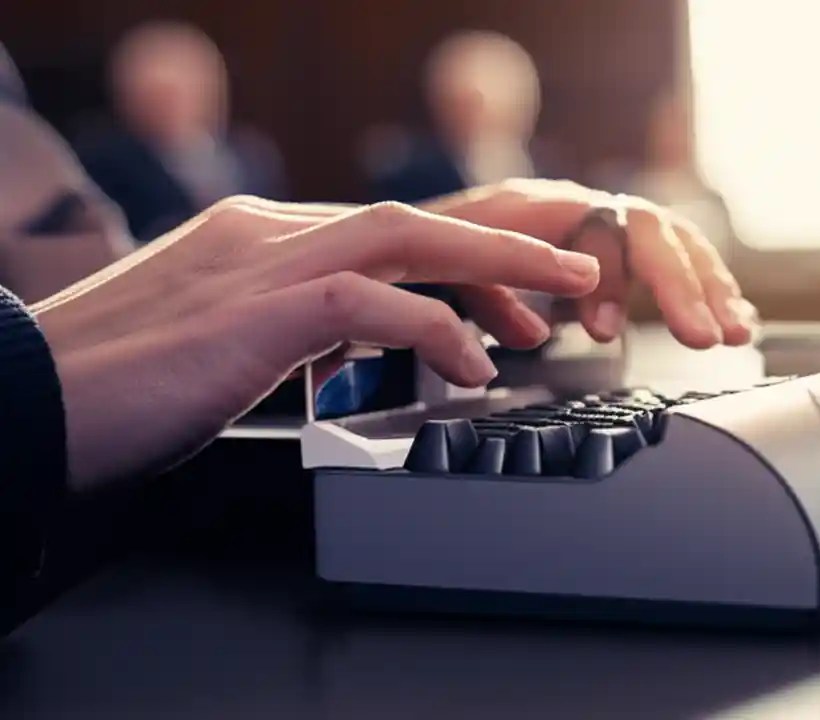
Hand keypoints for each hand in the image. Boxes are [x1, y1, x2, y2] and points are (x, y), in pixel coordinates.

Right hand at [32, 196, 600, 488]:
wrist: (29, 404)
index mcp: (258, 240)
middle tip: (572, 271)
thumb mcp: (219, 344)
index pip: (382, 233)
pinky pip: (375, 304)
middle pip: (411, 220)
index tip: (510, 291)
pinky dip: (438, 329)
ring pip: (409, 238)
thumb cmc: (118, 390)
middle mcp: (266, 236)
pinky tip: (476, 365)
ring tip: (559, 302)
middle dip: (501, 242)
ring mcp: (262, 265)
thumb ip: (284, 329)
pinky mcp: (260, 311)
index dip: (458, 255)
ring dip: (495, 264)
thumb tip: (341, 347)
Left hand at [422, 179, 758, 347]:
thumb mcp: (439, 267)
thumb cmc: (428, 253)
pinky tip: (736, 322)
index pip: (591, 227)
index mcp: (532, 205)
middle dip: (680, 285)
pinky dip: (709, 290)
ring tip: (736, 336)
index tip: (605, 332)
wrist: (421, 229)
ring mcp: (604, 221)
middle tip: (703, 337)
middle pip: (647, 230)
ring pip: (674, 243)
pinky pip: (678, 259)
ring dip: (710, 289)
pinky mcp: (621, 247)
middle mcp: (579, 204)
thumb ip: (479, 293)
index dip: (604, 279)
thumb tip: (529, 335)